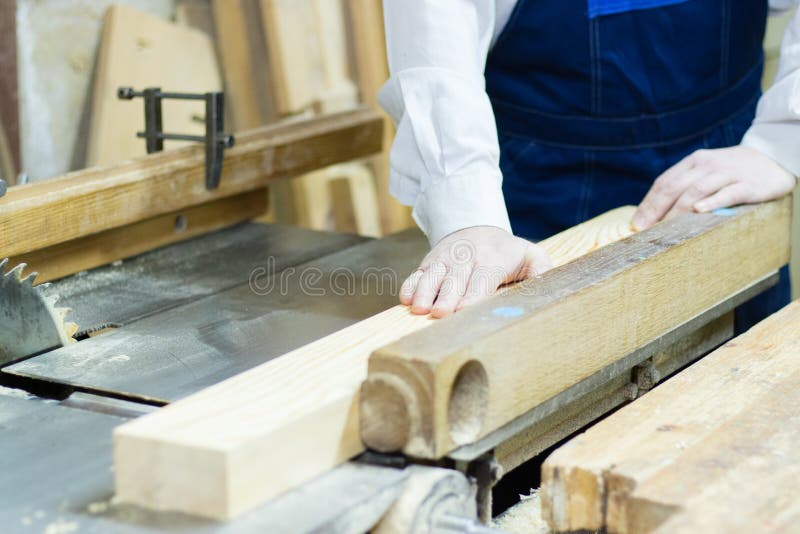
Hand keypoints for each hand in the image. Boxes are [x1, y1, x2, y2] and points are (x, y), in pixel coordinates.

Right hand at [400, 226, 552, 317]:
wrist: (476, 227)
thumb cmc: (507, 252)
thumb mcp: (530, 256)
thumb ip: (542, 270)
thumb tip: (548, 284)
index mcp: (492, 259)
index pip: (482, 277)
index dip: (472, 293)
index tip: (463, 308)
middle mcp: (466, 258)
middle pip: (455, 279)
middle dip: (446, 296)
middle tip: (439, 313)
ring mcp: (445, 260)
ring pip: (433, 275)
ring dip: (424, 291)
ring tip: (418, 308)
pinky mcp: (429, 263)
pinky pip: (417, 273)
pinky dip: (410, 285)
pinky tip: (406, 299)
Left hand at [633, 145, 795, 229]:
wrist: (773, 158)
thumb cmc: (732, 172)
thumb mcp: (706, 172)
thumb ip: (684, 186)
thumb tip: (655, 212)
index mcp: (694, 162)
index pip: (665, 182)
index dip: (649, 203)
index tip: (637, 223)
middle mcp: (707, 165)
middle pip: (676, 186)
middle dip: (657, 209)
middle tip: (645, 230)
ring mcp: (728, 173)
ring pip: (697, 191)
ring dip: (678, 211)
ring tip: (665, 229)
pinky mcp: (748, 184)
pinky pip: (728, 193)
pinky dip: (713, 202)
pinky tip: (700, 211)